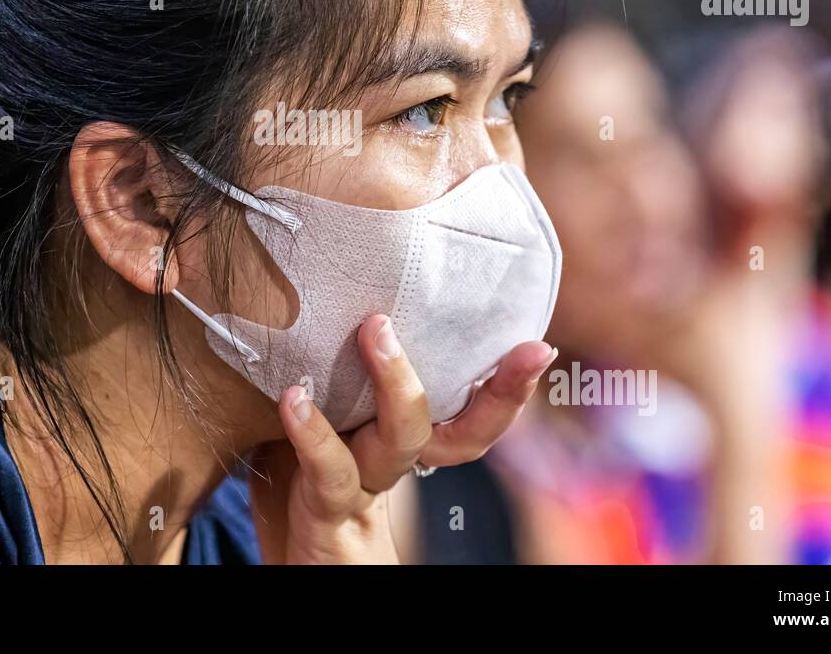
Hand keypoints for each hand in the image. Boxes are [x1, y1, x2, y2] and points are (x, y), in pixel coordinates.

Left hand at [248, 314, 555, 563]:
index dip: (511, 386)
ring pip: (403, 442)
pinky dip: (313, 433)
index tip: (539, 347)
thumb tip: (352, 279)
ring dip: (396, 383)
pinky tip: (294, 399)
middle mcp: (400, 461)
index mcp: (411, 437)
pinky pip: (330, 470)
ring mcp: (367, 484)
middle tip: (530, 348)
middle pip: (466, 433)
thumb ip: (346, 360)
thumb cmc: (307, 464)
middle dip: (502, 391)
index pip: (476, 415)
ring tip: (376, 330)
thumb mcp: (331, 407)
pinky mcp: (327, 506)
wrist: (290, 552)